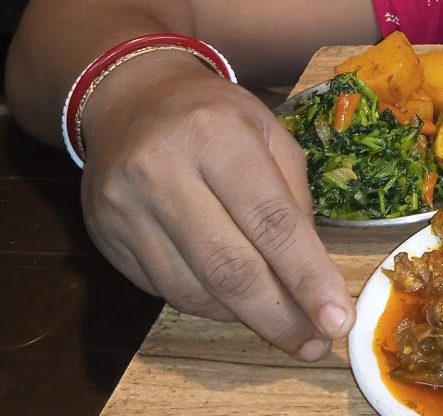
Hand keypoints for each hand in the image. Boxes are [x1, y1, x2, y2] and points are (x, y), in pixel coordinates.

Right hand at [78, 55, 353, 360]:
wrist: (131, 98)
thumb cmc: (216, 115)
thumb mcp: (270, 132)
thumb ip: (294, 198)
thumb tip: (314, 275)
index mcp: (216, 135)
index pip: (270, 221)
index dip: (307, 277)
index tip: (337, 318)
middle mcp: (162, 170)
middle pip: (228, 267)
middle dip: (278, 315)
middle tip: (314, 344)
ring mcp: (126, 207)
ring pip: (193, 289)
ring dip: (245, 317)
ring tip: (283, 324)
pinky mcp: (106, 236)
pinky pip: (165, 290)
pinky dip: (209, 305)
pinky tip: (237, 303)